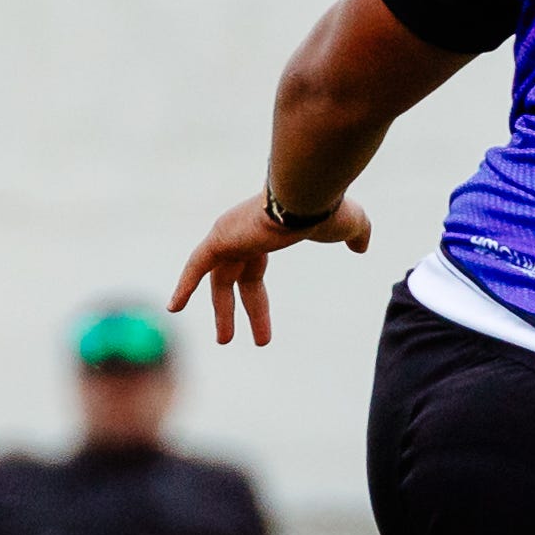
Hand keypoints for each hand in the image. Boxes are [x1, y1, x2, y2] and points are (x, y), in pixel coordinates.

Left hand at [170, 191, 371, 346]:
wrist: (311, 193)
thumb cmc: (328, 207)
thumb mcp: (349, 224)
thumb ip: (354, 234)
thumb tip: (361, 246)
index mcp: (265, 236)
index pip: (253, 276)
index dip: (255, 305)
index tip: (260, 331)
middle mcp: (242, 236)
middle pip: (233, 281)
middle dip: (232, 311)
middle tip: (228, 340)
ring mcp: (229, 236)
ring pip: (218, 281)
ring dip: (221, 312)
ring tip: (225, 341)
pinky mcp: (220, 238)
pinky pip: (196, 265)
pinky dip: (184, 285)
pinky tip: (173, 307)